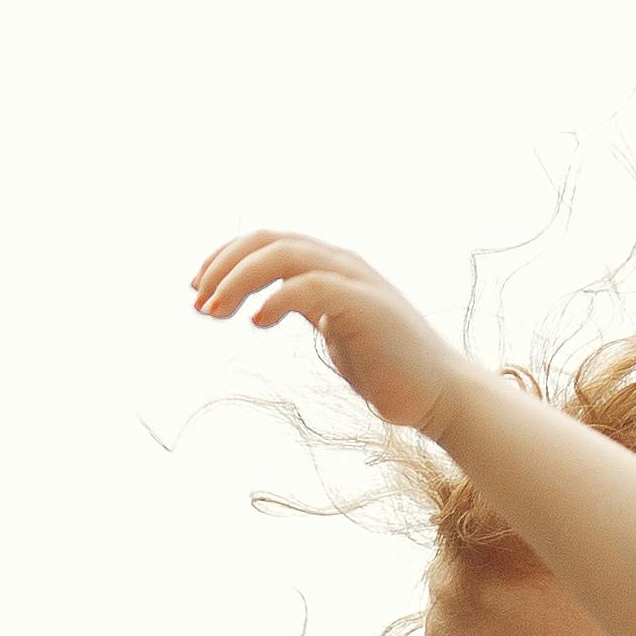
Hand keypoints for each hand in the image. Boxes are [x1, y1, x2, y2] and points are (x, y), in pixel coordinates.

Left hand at [192, 226, 472, 436]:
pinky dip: (276, 299)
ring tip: (213, 310)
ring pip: (283, 255)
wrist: (439, 395)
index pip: (267, 243)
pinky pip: (309, 287)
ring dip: (239, 279)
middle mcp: (340, 263)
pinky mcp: (364, 305)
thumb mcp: (336, 332)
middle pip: (267, 240)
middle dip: (223, 265)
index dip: (226, 259)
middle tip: (196, 300)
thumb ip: (308, 310)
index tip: (198, 289)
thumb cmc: (389, 371)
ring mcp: (354, 281)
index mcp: (330, 268)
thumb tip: (268, 306)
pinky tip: (256, 322)